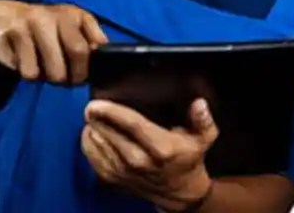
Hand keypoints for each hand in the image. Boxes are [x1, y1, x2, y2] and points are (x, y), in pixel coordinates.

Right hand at [0, 1, 107, 84]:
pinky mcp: (14, 33)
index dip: (90, 67)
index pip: (96, 45)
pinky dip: (30, 75)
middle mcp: (57, 14)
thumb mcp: (70, 31)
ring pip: (53, 70)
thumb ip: (90, 42)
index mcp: (75, 15)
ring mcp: (34, 21)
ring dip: (50, 79)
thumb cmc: (45, 32)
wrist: (3, 18)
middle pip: (78, 53)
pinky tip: (25, 63)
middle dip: (74, 77)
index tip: (83, 75)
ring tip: (44, 70)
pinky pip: (30, 72)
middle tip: (65, 81)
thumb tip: (105, 63)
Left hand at [81, 97, 218, 211]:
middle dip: (97, 118)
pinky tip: (91, 133)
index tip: (98, 102)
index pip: (132, 125)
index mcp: (162, 147)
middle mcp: (140, 161)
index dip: (113, 112)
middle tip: (91, 106)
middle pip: (109, 134)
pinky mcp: (113, 179)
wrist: (179, 192)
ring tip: (92, 117)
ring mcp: (124, 172)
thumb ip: (203, 120)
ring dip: (91, 130)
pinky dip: (88, 144)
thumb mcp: (204, 138)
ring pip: (97, 146)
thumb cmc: (188, 158)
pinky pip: (92, 159)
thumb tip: (199, 104)